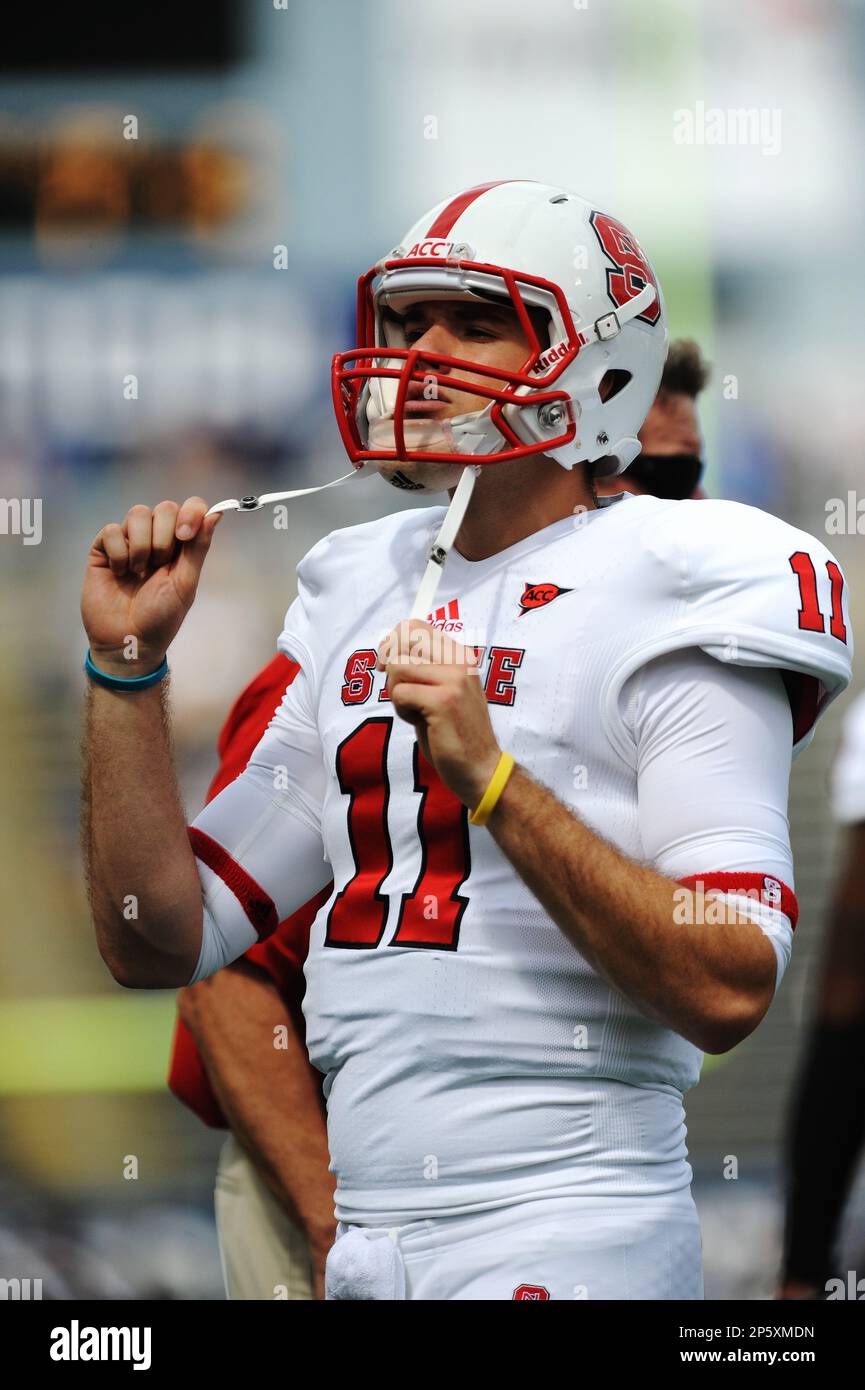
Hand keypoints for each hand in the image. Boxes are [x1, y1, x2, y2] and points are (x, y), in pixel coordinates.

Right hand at [81, 497, 220, 677]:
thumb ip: (198, 548)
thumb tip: (216, 513)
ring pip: (138, 513)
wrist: (128, 641)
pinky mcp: (104, 549)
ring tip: (138, 572)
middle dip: (164, 537)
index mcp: (181, 546)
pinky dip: (119, 552)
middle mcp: (155, 539)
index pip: (191, 508)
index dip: (191, 512)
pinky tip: (119, 573)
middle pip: (164, 508)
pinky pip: (112, 530)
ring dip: (141, 544)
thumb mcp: (185, 584)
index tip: (185, 534)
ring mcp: (129, 542)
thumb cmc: (160, 618)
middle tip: (159, 564)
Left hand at [378, 618, 500, 808]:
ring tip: (416, 711)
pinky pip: (400, 693)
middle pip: (404, 640)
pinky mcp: (443, 701)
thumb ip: (422, 669)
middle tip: (399, 690)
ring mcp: (453, 679)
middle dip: (390, 665)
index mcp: (460, 656)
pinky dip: (402, 710)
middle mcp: (459, 661)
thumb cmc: (454, 732)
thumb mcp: (442, 691)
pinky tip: (421, 723)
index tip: (387, 663)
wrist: (481, 768)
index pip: (416, 626)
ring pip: (398, 667)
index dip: (393, 641)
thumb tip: (387, 649)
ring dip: (396, 692)